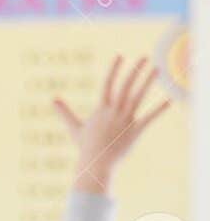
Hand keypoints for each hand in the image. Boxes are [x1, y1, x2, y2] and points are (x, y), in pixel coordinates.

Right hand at [53, 55, 169, 193]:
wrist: (95, 164)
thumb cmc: (85, 147)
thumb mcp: (74, 127)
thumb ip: (65, 112)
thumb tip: (52, 99)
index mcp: (101, 110)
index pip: (107, 85)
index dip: (113, 70)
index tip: (120, 56)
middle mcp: (113, 112)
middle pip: (125, 87)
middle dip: (135, 71)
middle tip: (144, 57)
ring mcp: (125, 121)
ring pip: (138, 97)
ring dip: (148, 82)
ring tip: (157, 69)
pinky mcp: (135, 131)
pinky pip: (149, 117)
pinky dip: (159, 109)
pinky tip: (169, 99)